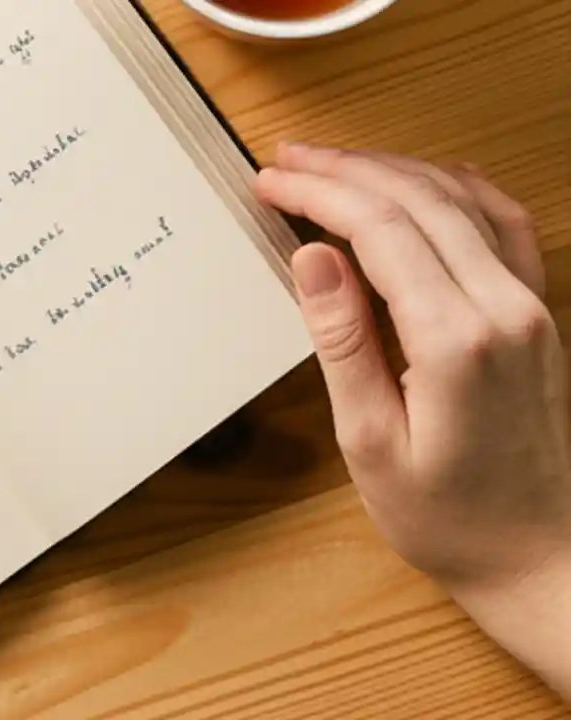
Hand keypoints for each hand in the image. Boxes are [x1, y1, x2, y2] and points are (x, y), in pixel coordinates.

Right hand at [257, 142, 570, 696]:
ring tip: (334, 163)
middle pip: (420, 200)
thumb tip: (312, 259)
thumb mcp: (371, 443)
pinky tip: (425, 180)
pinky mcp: (539, 314)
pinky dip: (457, 187)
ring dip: (394, 170)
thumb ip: (342, 343)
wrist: (541, 555)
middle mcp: (505, 308)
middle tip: (287, 159)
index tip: (270, 181)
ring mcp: (531, 306)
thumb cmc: (449, 517)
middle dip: (347, 170)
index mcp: (456, 340)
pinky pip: (505, 223)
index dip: (319, 194)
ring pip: (463, 199)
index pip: (379, 231)